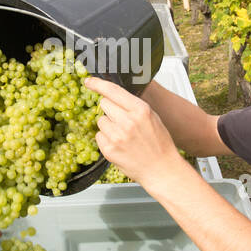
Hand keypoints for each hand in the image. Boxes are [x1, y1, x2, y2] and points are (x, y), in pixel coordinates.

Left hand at [83, 76, 183, 191]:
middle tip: (122, 121)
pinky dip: (106, 139)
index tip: (88, 81)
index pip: (113, 90)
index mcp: (141, 110)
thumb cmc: (159, 144)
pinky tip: (119, 145)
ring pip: (101, 120)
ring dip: (108, 126)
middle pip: (104, 104)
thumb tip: (113, 95)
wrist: (162, 169)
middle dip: (110, 110)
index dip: (98, 84)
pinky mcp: (109, 150)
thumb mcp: (153, 117)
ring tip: (123, 136)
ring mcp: (116, 136)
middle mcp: (127, 121)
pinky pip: (99, 136)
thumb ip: (133, 106)